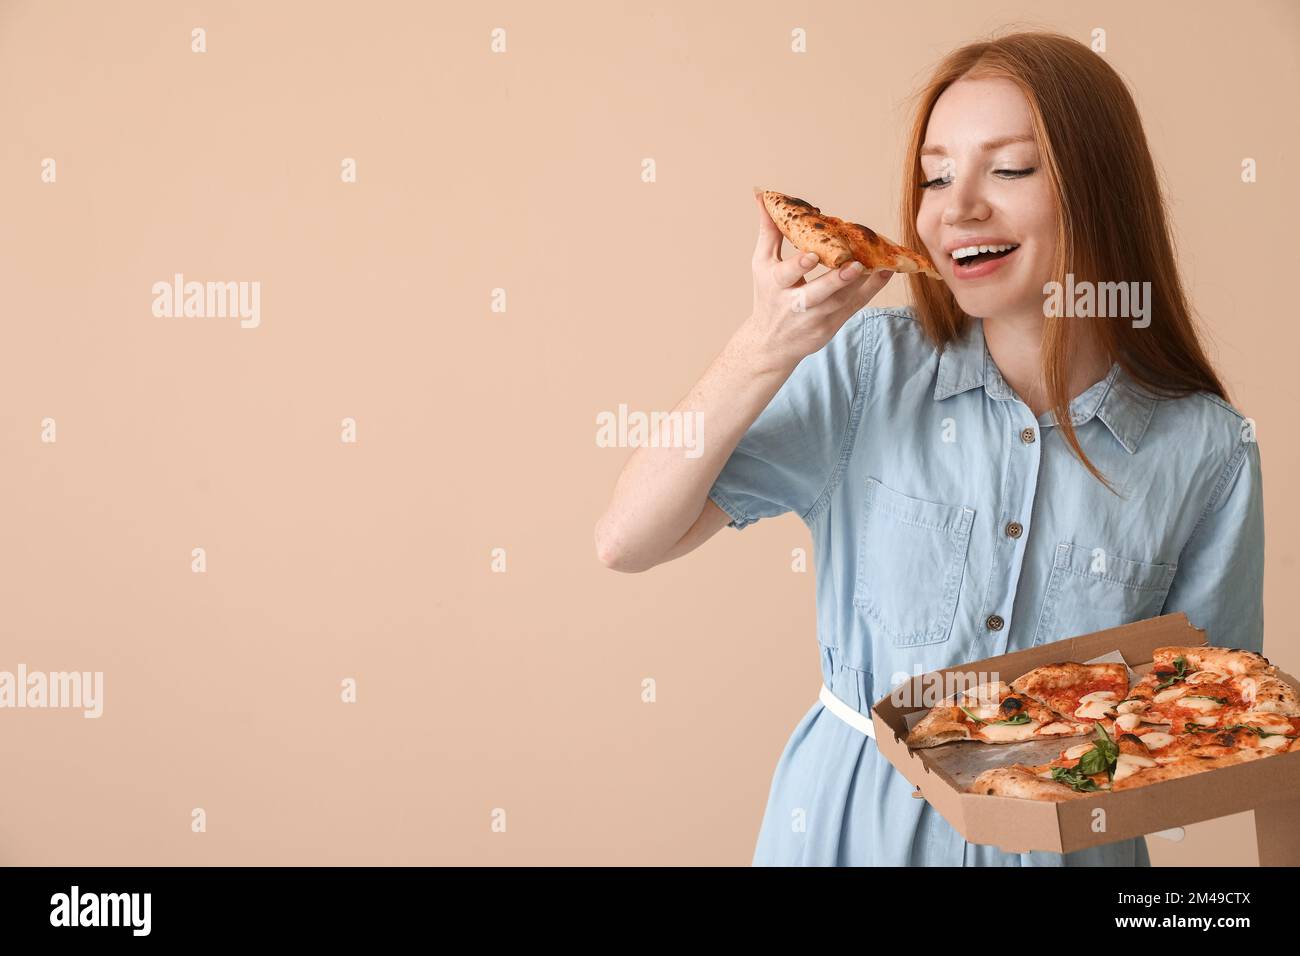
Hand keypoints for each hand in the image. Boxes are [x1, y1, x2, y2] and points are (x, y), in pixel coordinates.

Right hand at [739, 188, 891, 371]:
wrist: (771, 344)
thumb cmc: (767, 295)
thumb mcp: (762, 264)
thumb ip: (769, 230)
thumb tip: (763, 195)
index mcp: (776, 286)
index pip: (787, 275)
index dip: (800, 266)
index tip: (813, 255)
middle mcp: (795, 305)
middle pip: (818, 294)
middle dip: (836, 281)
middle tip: (855, 265)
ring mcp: (815, 319)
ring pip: (842, 300)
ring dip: (862, 281)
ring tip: (881, 262)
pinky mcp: (831, 327)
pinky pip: (854, 306)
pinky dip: (871, 289)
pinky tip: (885, 271)